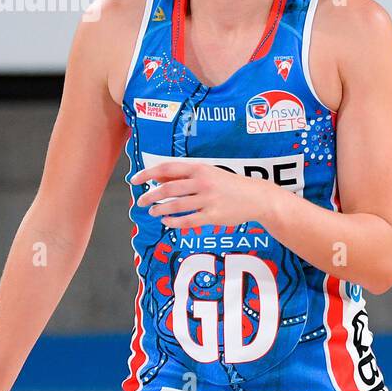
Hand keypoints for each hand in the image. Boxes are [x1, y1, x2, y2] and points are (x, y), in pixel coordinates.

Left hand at [131, 161, 274, 229]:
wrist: (257, 197)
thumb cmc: (229, 184)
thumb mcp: (207, 173)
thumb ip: (183, 175)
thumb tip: (156, 177)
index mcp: (200, 169)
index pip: (167, 168)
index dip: (148, 174)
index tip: (134, 180)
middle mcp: (202, 183)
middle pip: (168, 189)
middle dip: (150, 196)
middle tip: (141, 202)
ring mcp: (208, 200)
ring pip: (175, 206)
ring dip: (160, 209)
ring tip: (154, 212)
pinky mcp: (213, 216)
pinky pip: (188, 220)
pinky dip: (174, 222)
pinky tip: (167, 222)